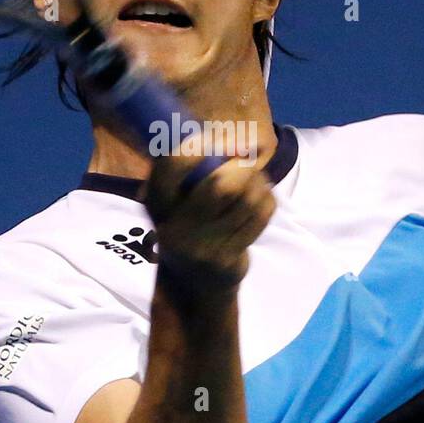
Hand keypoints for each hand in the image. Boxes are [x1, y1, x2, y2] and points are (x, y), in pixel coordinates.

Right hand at [144, 137, 275, 290]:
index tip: (223, 140)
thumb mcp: (172, 199)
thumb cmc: (186, 225)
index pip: (174, 162)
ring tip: (257, 178)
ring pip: (246, 199)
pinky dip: (267, 199)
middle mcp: (174, 225)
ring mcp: (201, 247)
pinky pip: (259, 216)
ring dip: (258, 181)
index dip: (202, 144)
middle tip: (249, 159)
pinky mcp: (225, 259)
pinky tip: (261, 197)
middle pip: (221, 184)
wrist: (191, 283)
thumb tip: (240, 138)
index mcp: (156, 202)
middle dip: (243, 166)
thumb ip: (190, 169)